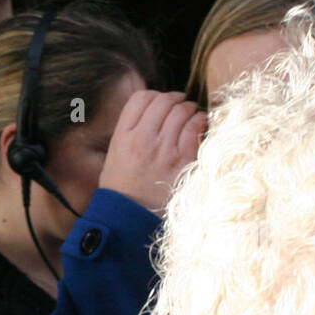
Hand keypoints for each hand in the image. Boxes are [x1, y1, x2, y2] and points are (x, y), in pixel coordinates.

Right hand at [98, 90, 206, 213]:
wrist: (131, 218)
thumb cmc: (123, 189)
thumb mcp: (115, 157)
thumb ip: (130, 132)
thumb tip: (153, 112)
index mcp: (123, 137)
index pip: (141, 98)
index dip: (154, 96)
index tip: (160, 102)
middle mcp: (143, 139)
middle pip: (163, 100)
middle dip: (174, 99)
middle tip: (180, 104)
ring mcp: (164, 149)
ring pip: (181, 110)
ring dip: (188, 108)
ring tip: (190, 113)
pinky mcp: (183, 160)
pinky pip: (195, 127)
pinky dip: (199, 120)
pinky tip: (199, 124)